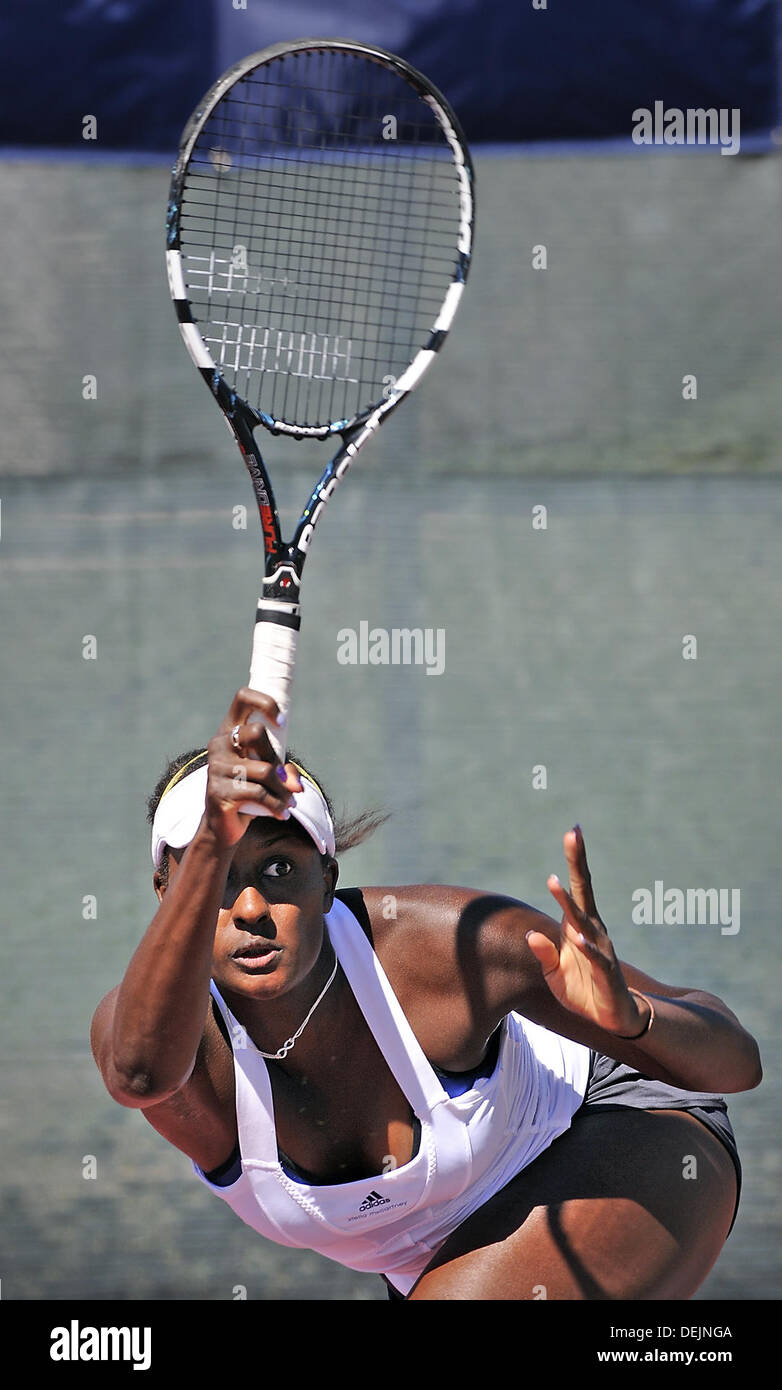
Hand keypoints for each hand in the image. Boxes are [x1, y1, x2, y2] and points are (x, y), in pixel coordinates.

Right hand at [204, 688, 302, 850]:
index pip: (243, 698)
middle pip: (257, 733)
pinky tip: (282, 813)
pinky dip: (276, 805)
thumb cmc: (248, 791)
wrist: (222, 825)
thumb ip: (283, 770)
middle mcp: (219, 744)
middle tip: (287, 782)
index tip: (281, 721)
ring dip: (283, 791)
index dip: (265, 703)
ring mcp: (216, 767)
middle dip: (278, 760)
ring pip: (264, 770)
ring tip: (290, 803)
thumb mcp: (267, 774)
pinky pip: (258, 793)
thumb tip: (295, 785)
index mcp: (229, 731)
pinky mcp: (218, 791)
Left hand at [524, 826, 649, 1037]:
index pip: (576, 888)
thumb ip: (544, 953)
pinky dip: (586, 947)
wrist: (613, 1017)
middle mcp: (593, 930)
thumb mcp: (554, 974)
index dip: (574, 861)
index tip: (572, 832)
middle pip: (584, 891)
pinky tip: (577, 938)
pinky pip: (596, 957)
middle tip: (573, 834)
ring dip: (569, 904)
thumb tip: (531, 934)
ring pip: (584, 922)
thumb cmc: (583, 990)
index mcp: (579, 926)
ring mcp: (601, 949)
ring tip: (554, 883)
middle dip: (577, 863)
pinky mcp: (607, 973)